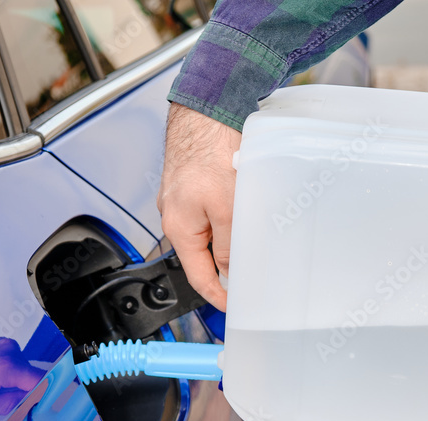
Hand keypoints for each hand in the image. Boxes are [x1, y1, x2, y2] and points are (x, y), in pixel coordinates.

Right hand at [157, 103, 240, 310]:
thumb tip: (230, 273)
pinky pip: (210, 210)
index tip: (235, 306)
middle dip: (226, 266)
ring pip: (209, 231)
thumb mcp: (226, 209)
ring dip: (230, 238)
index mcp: (178, 227)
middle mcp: (174, 214)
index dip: (218, 296)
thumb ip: (228, 246)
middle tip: (252, 275)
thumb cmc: (211, 151)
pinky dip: (227, 216)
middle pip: (202, 255)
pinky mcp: (192, 182)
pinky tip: (243, 209)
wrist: (208, 106)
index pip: (198, 277)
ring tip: (252, 238)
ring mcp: (182, 197)